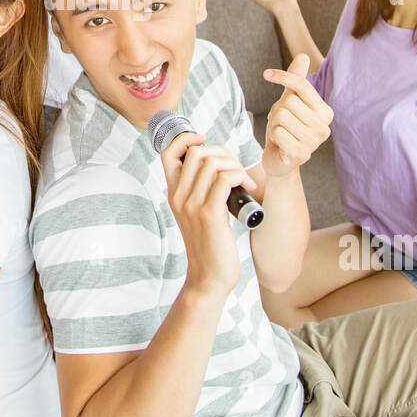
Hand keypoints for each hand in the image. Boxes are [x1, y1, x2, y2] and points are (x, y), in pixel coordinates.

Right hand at [159, 133, 255, 294]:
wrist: (208, 278)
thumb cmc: (209, 245)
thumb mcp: (196, 215)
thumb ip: (199, 192)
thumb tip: (217, 167)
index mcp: (174, 194)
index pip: (168, 152)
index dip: (186, 138)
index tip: (205, 142)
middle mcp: (179, 197)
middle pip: (196, 152)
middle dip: (222, 153)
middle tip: (236, 170)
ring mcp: (192, 205)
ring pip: (212, 163)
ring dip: (235, 166)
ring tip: (244, 181)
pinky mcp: (210, 214)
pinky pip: (225, 179)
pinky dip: (240, 177)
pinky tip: (248, 189)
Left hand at [261, 53, 331, 178]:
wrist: (280, 161)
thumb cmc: (286, 129)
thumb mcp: (290, 102)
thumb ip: (297, 81)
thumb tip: (304, 56)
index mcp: (325, 112)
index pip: (302, 85)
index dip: (282, 77)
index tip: (266, 74)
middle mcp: (324, 127)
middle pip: (288, 101)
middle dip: (277, 110)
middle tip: (282, 123)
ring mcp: (314, 142)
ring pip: (281, 116)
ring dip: (274, 124)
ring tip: (281, 133)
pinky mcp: (302, 154)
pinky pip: (277, 132)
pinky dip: (273, 136)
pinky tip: (280, 144)